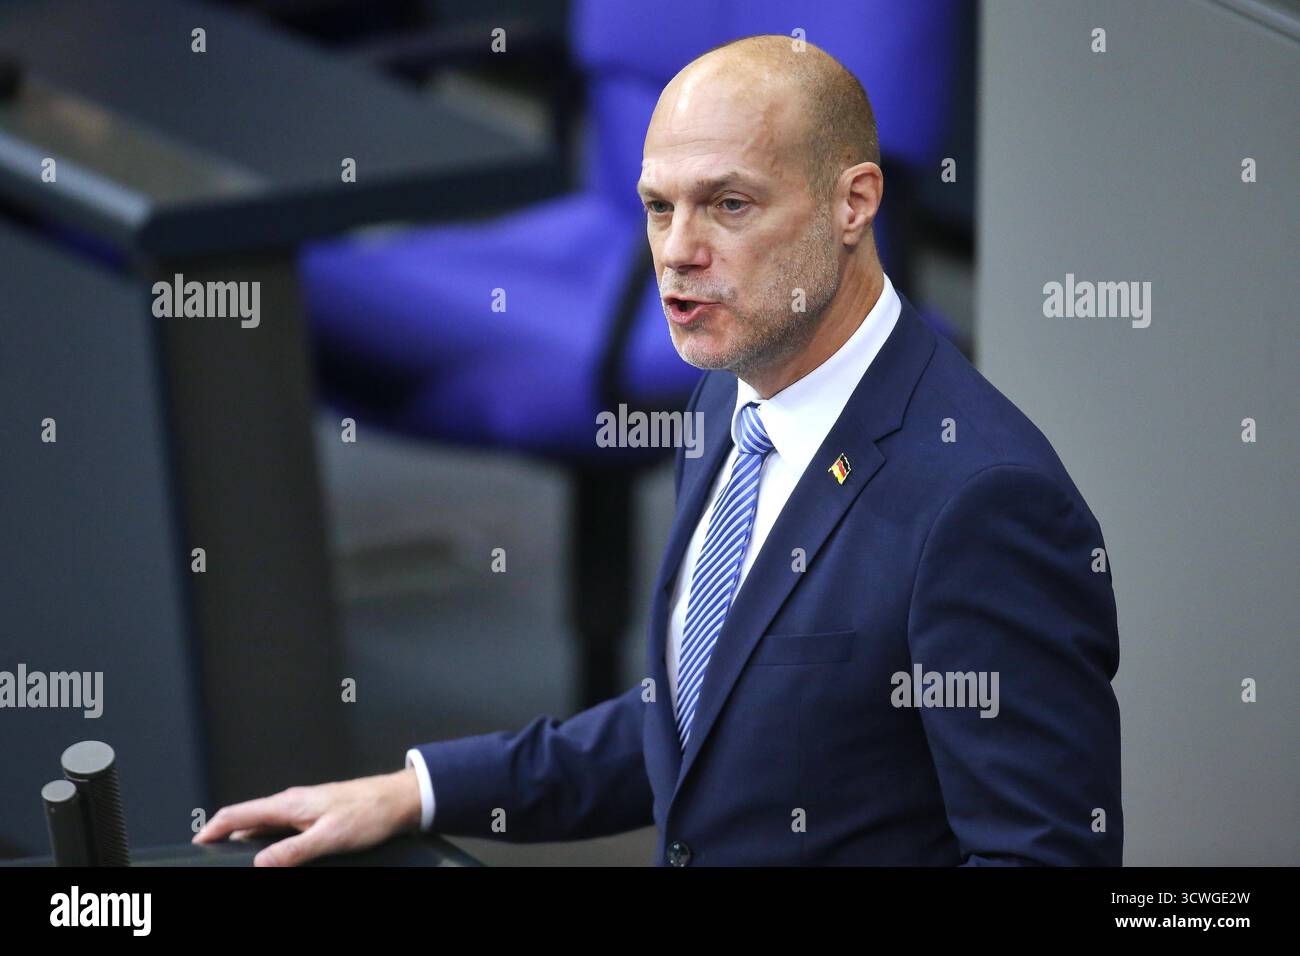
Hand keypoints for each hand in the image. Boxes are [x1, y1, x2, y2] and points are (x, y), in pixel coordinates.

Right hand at [192, 768, 422, 866]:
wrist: (398, 800)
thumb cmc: (369, 813)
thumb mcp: (329, 838)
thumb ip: (293, 851)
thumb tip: (259, 863)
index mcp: (289, 803)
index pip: (239, 813)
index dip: (213, 828)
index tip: (196, 844)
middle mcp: (292, 801)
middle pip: (248, 819)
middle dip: (225, 836)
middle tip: (211, 856)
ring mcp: (304, 807)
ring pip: (265, 823)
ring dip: (246, 839)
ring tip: (234, 857)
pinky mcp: (315, 813)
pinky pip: (282, 826)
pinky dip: (267, 839)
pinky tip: (272, 853)